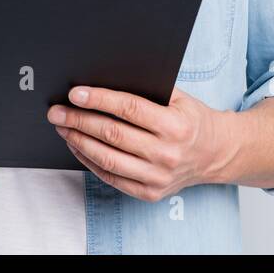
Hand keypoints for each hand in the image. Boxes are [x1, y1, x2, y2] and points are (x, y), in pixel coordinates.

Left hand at [46, 85, 227, 200]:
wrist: (216, 154)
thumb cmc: (191, 120)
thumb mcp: (179, 98)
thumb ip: (148, 89)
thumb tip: (104, 79)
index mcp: (176, 126)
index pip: (129, 109)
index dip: (99, 99)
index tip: (75, 93)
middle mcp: (167, 154)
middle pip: (113, 134)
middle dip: (79, 120)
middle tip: (57, 111)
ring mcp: (158, 177)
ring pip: (108, 159)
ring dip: (79, 141)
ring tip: (63, 128)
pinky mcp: (150, 193)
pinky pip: (112, 178)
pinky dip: (90, 161)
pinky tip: (77, 146)